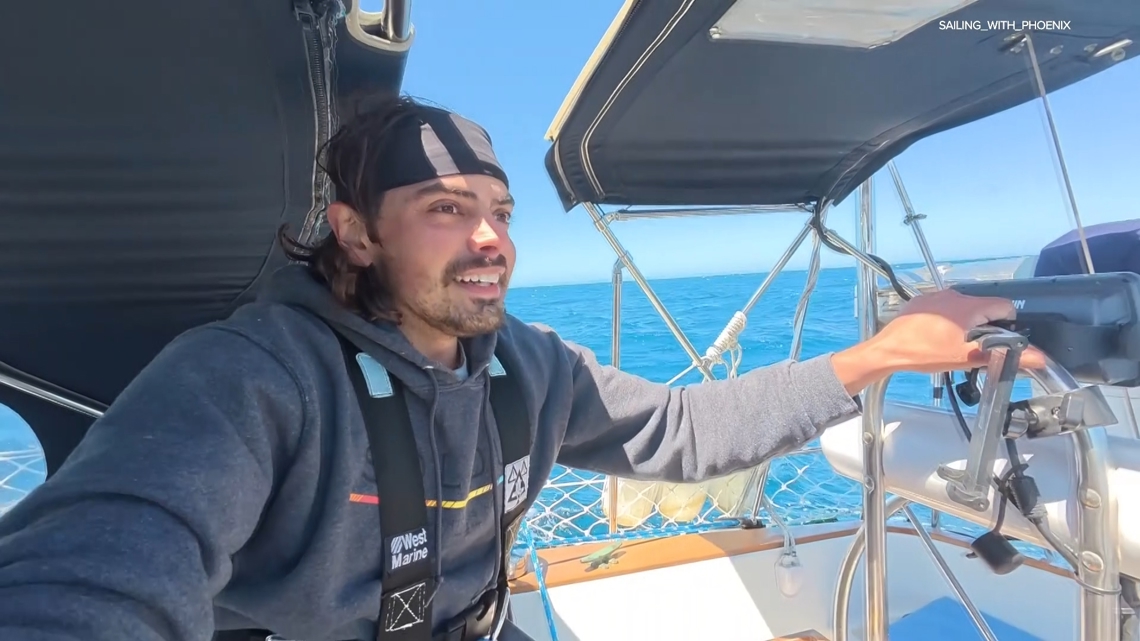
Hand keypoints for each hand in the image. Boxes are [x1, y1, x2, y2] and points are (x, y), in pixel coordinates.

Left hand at [831, 289, 1046, 394]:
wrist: (888, 351)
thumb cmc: (925, 353)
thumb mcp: (967, 356)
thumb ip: (1004, 355)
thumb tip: (1038, 359)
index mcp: (970, 305)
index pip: (1005, 305)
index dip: (1009, 324)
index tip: (1002, 340)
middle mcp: (954, 294)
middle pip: (985, 306)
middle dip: (987, 325)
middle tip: (977, 346)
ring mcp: (937, 296)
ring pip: (965, 307)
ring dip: (967, 324)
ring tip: (956, 344)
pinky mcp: (922, 302)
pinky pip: (946, 308)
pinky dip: (949, 320)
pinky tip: (939, 337)